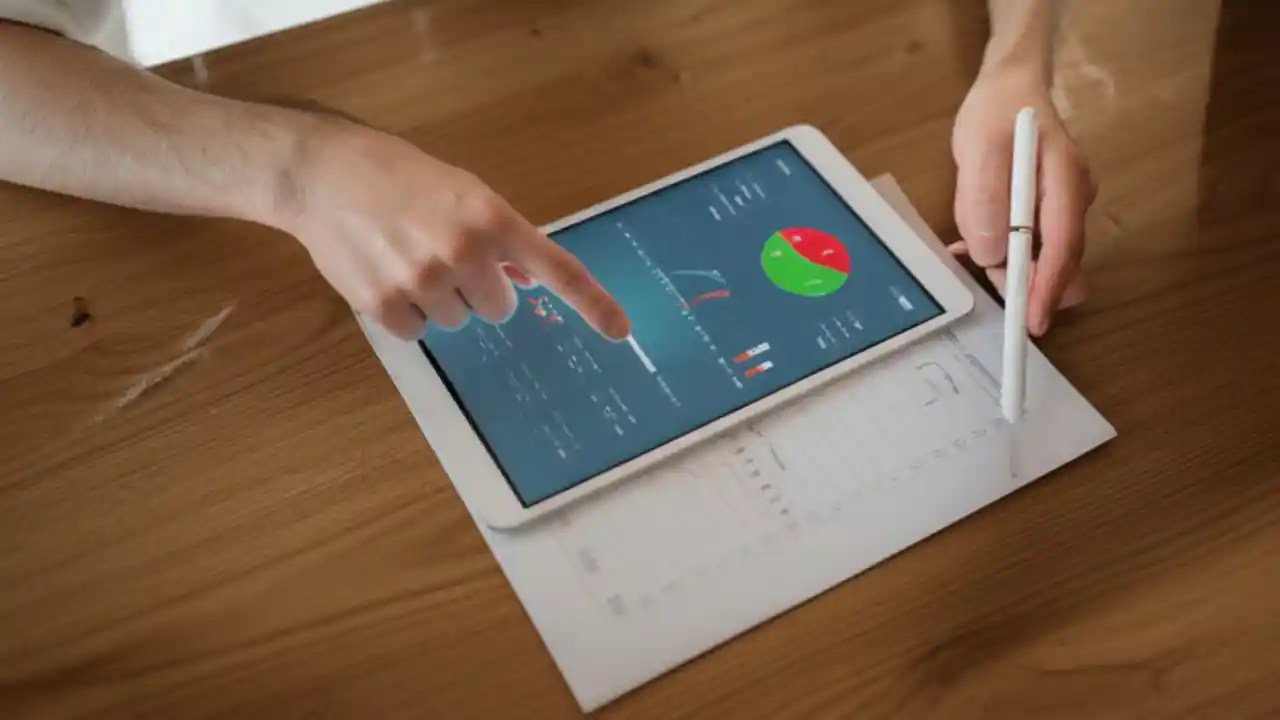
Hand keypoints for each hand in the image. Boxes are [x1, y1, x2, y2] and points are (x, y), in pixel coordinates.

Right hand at [275, 121, 629, 340]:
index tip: (621, 332)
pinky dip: (403, 312)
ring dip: (437, 299)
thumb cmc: (400, 178)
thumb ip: (499, 236)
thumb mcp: (462, 192)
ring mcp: (424, 281)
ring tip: (405, 256)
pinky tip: (383, 273)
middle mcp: (464, 252)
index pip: (556, 268)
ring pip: (456, 321)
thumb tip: (527, 278)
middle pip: (498, 309)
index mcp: (492, 219)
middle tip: (441, 254)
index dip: (592, 303)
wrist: (323, 174)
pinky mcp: (384, 305)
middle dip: (477, 290)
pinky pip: (416, 332)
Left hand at [951, 65, 1094, 335]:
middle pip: (1057, 258)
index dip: (1048, 288)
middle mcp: (1071, 197)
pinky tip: (970, 244)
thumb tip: (993, 254)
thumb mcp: (981, 150)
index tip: (1033, 323)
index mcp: (1065, 182)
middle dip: (1025, 281)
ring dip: (1003, 261)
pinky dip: (998, 248)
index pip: (1063, 246)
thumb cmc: (996, 111)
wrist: (1009, 84)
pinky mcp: (1043, 207)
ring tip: (967, 248)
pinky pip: (1024, 240)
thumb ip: (986, 201)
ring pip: (1036, 252)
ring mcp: (1061, 203)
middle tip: (989, 289)